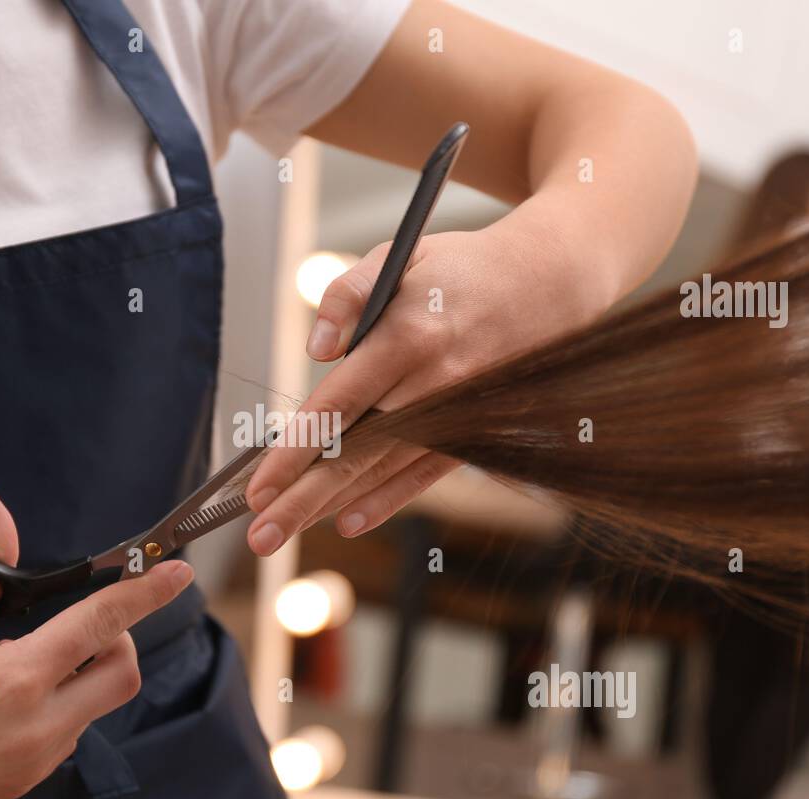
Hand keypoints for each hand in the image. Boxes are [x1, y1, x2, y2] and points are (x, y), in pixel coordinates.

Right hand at [0, 489, 191, 798]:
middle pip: (123, 674)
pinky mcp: (20, 784)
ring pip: (96, 708)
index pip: (104, 623)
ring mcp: (32, 762)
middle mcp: (37, 727)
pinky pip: (66, 737)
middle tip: (78, 625)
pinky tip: (11, 699)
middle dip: (116, 641)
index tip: (179, 573)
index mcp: (20, 678)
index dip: (146, 592)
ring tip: (28, 663)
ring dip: (82, 676)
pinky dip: (58, 709)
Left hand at [245, 217, 611, 554]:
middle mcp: (434, 383)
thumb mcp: (400, 254)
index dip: (294, 451)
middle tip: (259, 535)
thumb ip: (348, 294)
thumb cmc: (462, 267)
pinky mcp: (474, 429)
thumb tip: (318, 351)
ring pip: (384, 470)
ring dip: (331, 506)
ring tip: (284, 534)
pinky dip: (386, 500)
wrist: (552, 281)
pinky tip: (347, 521)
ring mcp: (456, 413)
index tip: (257, 486)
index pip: (337, 405)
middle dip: (302, 499)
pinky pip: (424, 473)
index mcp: (408, 337)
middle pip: (355, 452)